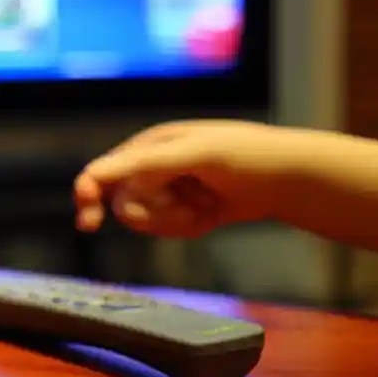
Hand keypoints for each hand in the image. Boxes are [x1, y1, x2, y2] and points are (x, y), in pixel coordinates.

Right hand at [73, 120, 297, 237]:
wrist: (289, 177)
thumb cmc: (246, 155)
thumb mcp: (195, 154)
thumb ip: (147, 164)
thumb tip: (99, 174)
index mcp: (148, 146)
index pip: (102, 171)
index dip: (88, 194)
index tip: (89, 223)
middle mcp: (151, 168)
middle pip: (122, 204)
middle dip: (155, 212)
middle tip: (187, 208)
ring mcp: (167, 191)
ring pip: (144, 221)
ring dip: (175, 220)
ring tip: (206, 207)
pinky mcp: (182, 211)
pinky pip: (166, 230)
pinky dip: (188, 227)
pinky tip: (213, 213)